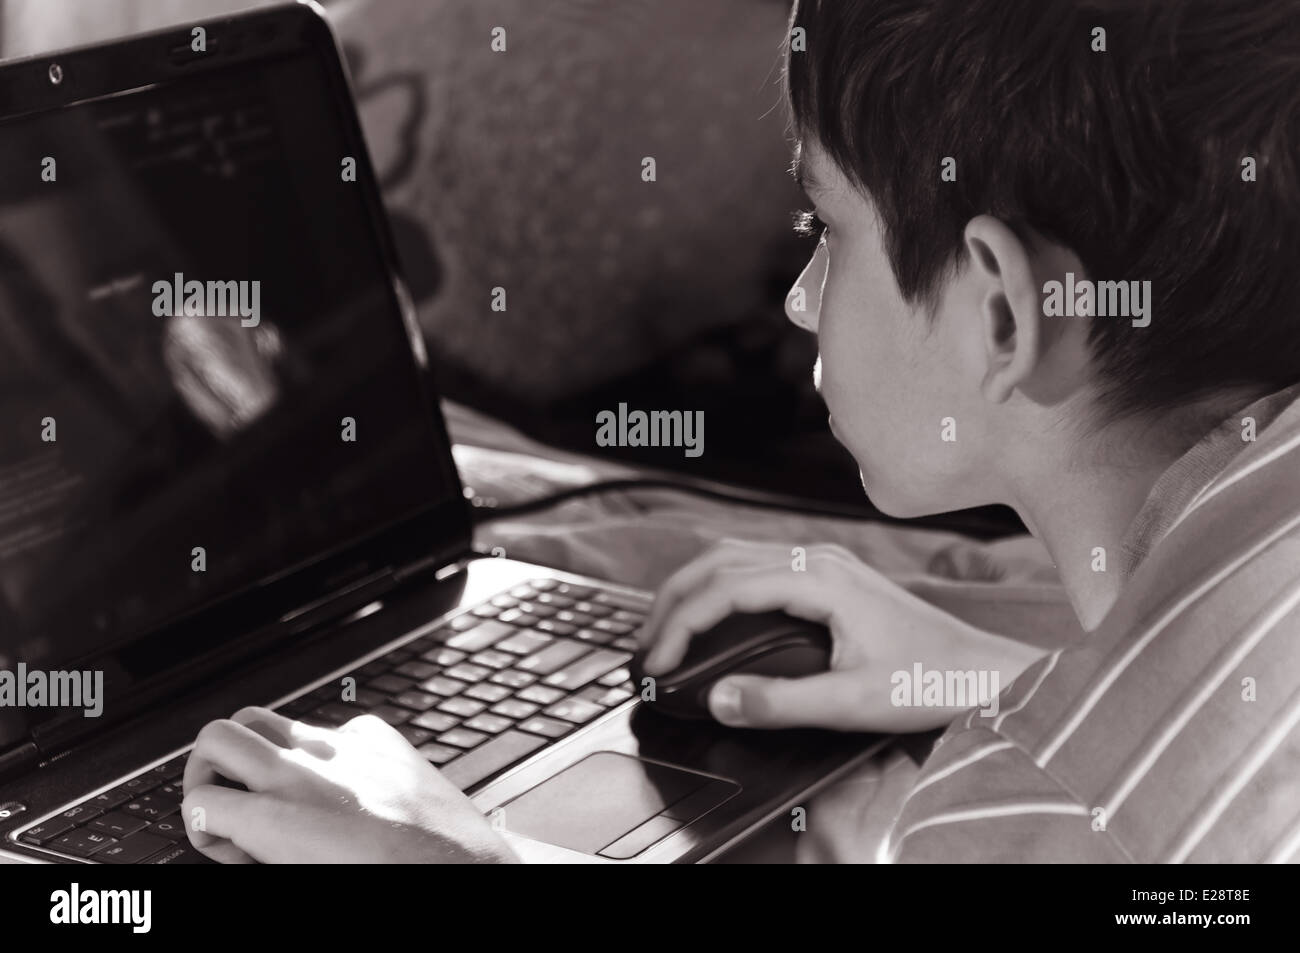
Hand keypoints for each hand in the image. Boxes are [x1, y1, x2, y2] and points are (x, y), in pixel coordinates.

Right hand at [181, 706, 518, 863]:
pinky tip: (337, 783)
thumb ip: (258, 847)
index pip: (196, 803)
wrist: (459, 868)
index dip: (202, 830)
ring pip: (267, 718)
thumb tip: (237, 835)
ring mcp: (341, 744)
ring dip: (255, 749)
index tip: (224, 845)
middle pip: (216, 734)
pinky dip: (320, 750)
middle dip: (206, 767)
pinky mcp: (375, 733)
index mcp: (276, 818)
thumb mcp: (297, 873)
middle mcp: (302, 770)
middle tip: (221, 797)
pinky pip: (329, 727)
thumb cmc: (384, 880)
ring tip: (269, 785)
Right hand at [636, 539, 1044, 731]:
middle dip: (670, 601)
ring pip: (733, 556)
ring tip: (663, 630)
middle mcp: (816, 557)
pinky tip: (709, 616)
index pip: (724, 589)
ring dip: (691, 589)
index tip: (657, 662)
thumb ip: (780, 703)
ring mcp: (822, 561)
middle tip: (644, 647)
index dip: (680, 625)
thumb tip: (719, 699)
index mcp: (818, 578)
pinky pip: (755, 565)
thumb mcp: (852, 702)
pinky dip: (717, 587)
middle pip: (718, 561)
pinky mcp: (827, 575)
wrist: (984, 671)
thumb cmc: (933, 679)